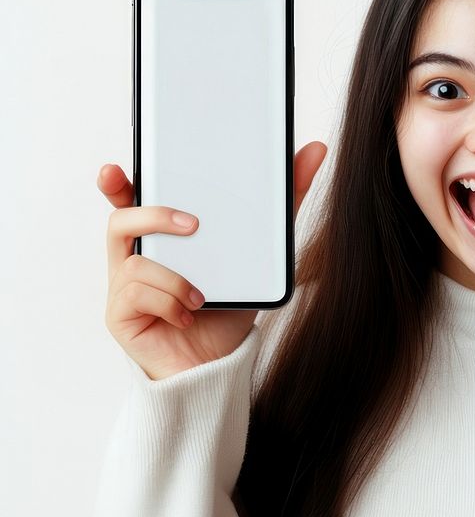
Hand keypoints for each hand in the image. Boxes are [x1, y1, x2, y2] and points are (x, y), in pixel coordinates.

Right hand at [99, 141, 327, 379]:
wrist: (219, 366)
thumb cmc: (227, 311)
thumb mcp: (259, 255)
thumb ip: (281, 206)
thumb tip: (314, 151)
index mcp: (158, 239)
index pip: (129, 199)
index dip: (118, 183)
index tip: (117, 170)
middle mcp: (134, 257)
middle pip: (121, 219)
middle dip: (151, 215)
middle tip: (192, 225)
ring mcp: (122, 286)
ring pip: (135, 260)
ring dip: (176, 278)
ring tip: (201, 297)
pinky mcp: (119, 315)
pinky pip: (137, 293)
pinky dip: (170, 302)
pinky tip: (187, 316)